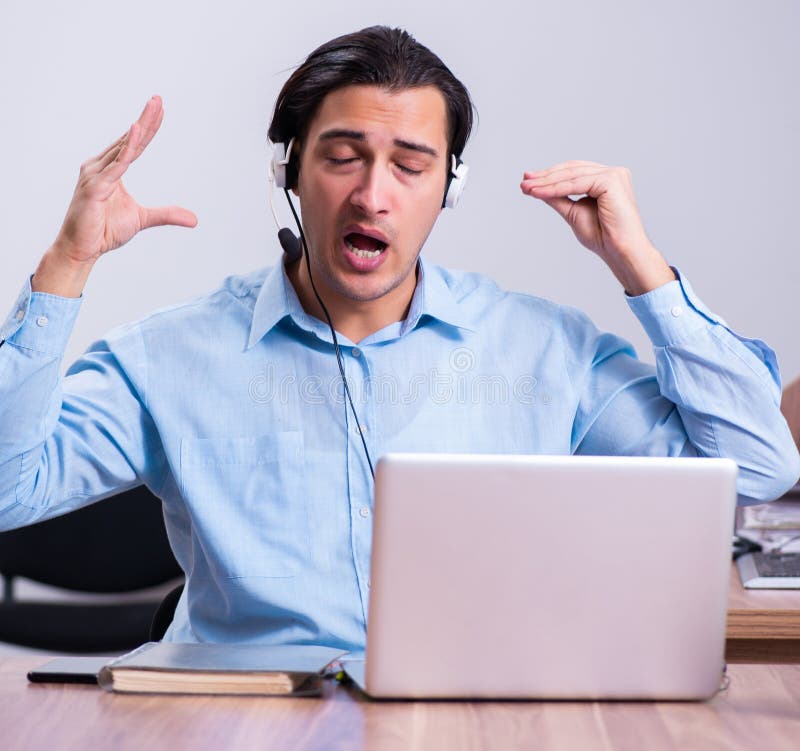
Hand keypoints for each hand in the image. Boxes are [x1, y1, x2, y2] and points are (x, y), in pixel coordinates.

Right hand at [33, 96, 196, 295]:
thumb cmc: (104, 230)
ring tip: (152, 110)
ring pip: (122, 149)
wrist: (82, 249)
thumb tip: (194, 219)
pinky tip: (136, 134)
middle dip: (145, 120)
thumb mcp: (142, 219)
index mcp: (110, 169)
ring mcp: (95, 175)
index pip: (133, 144)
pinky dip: (126, 151)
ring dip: (139, 130)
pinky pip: (115, 167)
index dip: (147, 128)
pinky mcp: (94, 188)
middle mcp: (100, 167)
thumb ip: (166, 215)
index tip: (159, 109)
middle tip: (158, 99)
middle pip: (128, 140)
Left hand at [520, 161, 673, 295]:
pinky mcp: (612, 181)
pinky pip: (577, 183)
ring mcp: (614, 175)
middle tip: (524, 182)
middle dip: (545, 176)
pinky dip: (556, 188)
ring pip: (572, 175)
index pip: (574, 172)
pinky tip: (539, 193)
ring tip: (527, 188)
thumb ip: (559, 199)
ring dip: (547, 182)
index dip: (550, 175)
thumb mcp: (573, 213)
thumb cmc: (603, 236)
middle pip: (572, 170)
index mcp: (606, 179)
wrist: (619, 251)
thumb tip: (537, 189)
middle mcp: (613, 173)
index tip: (528, 182)